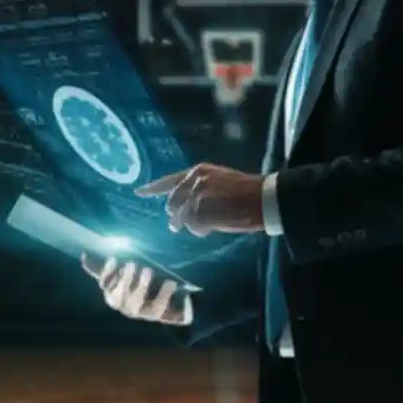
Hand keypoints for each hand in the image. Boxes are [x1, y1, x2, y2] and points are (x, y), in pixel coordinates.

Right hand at [81, 253, 191, 325]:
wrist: (169, 303)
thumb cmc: (141, 285)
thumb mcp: (124, 275)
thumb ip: (105, 268)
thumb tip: (83, 256)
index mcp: (113, 294)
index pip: (105, 284)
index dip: (108, 273)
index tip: (114, 258)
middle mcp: (124, 306)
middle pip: (120, 295)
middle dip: (125, 280)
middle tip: (133, 264)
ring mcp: (140, 312)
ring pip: (137, 302)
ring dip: (142, 286)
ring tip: (148, 270)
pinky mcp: (157, 315)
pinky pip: (159, 307)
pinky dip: (164, 294)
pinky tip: (170, 283)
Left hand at [134, 163, 265, 236]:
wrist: (264, 197)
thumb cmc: (247, 191)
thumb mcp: (220, 180)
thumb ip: (199, 189)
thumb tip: (183, 209)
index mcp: (198, 171)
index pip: (169, 180)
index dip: (153, 188)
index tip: (138, 192)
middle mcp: (194, 181)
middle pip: (172, 205)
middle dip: (179, 216)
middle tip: (195, 222)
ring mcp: (196, 196)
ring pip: (182, 218)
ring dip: (194, 225)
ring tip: (212, 223)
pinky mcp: (202, 211)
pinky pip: (194, 228)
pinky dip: (203, 231)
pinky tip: (216, 226)